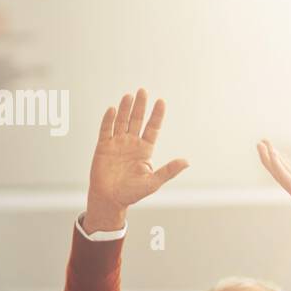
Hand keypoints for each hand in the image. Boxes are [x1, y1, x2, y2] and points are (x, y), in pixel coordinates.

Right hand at [84, 89, 187, 230]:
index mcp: (145, 150)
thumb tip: (187, 162)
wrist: (110, 199)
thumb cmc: (132, 193)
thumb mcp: (153, 182)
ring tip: (129, 95)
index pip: (152, 128)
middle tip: (144, 90)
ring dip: (125, 109)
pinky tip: (113, 109)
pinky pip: (106, 130)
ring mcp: (117, 143)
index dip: (157, 115)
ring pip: (122, 122)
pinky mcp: (103, 147)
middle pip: (137, 120)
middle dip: (141, 106)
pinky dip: (108, 120)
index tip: (161, 101)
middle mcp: (132, 143)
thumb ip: (169, 171)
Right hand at [257, 139, 290, 243]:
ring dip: (269, 158)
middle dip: (272, 157)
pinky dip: (277, 165)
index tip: (277, 152)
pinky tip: (271, 154)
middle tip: (262, 143)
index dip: (286, 163)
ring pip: (280, 172)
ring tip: (259, 144)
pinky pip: (285, 177)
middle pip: (284, 171)